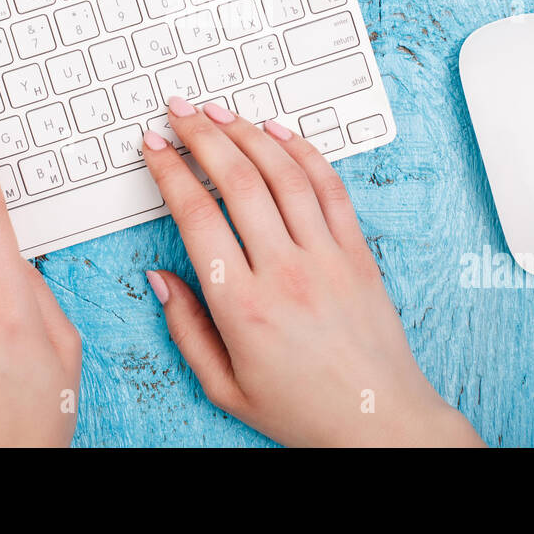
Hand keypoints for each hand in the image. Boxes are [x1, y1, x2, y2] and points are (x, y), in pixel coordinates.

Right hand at [142, 97, 481, 447]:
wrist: (379, 423)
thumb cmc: (302, 411)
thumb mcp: (224, 386)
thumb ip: (185, 328)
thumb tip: (160, 277)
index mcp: (243, 308)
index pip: (197, 216)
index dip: (170, 171)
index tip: (154, 146)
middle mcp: (286, 273)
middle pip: (239, 182)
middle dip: (202, 135)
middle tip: (179, 111)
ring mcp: (327, 258)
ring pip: (285, 175)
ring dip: (248, 133)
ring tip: (220, 112)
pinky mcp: (358, 253)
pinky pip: (331, 188)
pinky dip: (304, 152)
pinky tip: (279, 133)